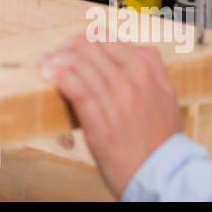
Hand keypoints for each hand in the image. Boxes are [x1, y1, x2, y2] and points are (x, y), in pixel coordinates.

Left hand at [38, 31, 179, 197]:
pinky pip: (74, 87)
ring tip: (45, 66)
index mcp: (144, 69)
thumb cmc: (161, 138)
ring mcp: (114, 99)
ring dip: (55, 61)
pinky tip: (48, 76)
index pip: (104, 37)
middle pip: (86, 46)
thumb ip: (153, 65)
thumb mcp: (166, 94)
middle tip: (52, 57)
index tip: (70, 47)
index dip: (82, 39)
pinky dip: (58, 77)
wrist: (160, 174)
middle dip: (64, 48)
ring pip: (77, 63)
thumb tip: (133, 45)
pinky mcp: (99, 120)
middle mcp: (129, 80)